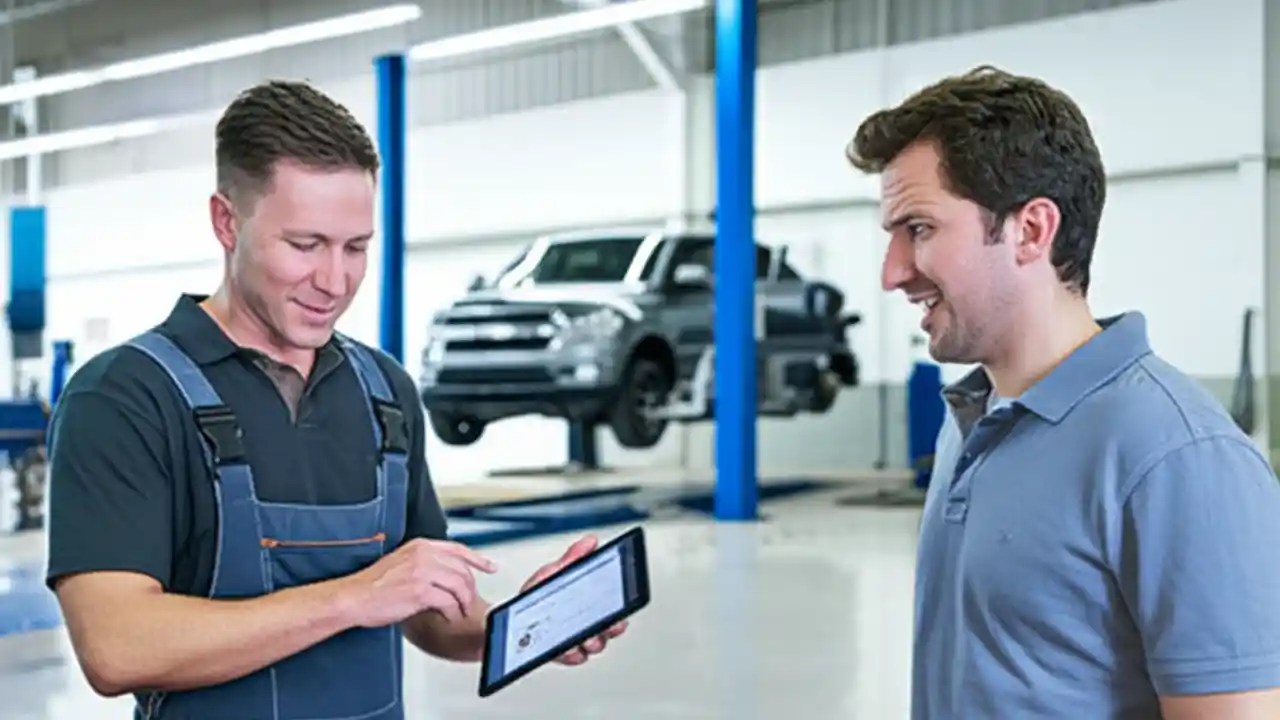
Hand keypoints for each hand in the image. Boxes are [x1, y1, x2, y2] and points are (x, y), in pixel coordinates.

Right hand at [343, 538, 496, 628]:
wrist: (354, 597)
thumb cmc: (372, 585)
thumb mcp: (401, 563)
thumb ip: (424, 564)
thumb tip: (445, 576)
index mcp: (420, 546)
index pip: (458, 549)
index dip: (478, 560)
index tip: (491, 567)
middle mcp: (423, 555)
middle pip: (462, 570)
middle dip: (470, 589)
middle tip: (469, 603)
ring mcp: (422, 572)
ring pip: (459, 586)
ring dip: (463, 603)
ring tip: (460, 613)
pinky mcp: (420, 591)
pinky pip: (448, 602)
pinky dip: (452, 612)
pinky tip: (448, 617)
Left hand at [519, 534, 629, 666]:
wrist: (512, 615)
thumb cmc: (537, 594)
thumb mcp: (555, 572)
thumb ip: (573, 557)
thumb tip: (591, 541)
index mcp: (589, 603)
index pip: (613, 607)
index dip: (621, 609)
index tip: (620, 609)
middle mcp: (587, 624)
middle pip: (609, 629)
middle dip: (611, 627)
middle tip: (608, 624)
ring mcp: (576, 640)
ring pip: (595, 645)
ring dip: (592, 641)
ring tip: (585, 636)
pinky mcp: (562, 654)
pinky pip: (573, 657)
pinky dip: (572, 653)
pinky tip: (569, 647)